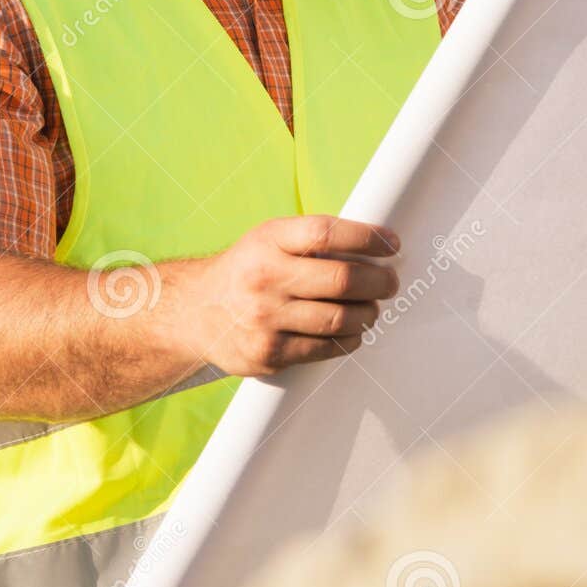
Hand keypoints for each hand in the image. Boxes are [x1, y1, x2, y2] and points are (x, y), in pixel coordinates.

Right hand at [183, 213, 400, 377]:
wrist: (195, 313)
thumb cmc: (246, 272)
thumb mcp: (268, 240)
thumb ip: (310, 240)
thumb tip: (373, 246)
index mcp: (268, 241)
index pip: (326, 233)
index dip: (367, 238)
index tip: (391, 244)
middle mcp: (265, 277)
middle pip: (342, 279)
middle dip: (378, 282)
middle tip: (389, 283)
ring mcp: (265, 318)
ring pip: (340, 319)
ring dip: (368, 314)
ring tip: (372, 309)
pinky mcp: (269, 353)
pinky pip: (325, 348)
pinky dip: (348, 339)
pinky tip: (350, 331)